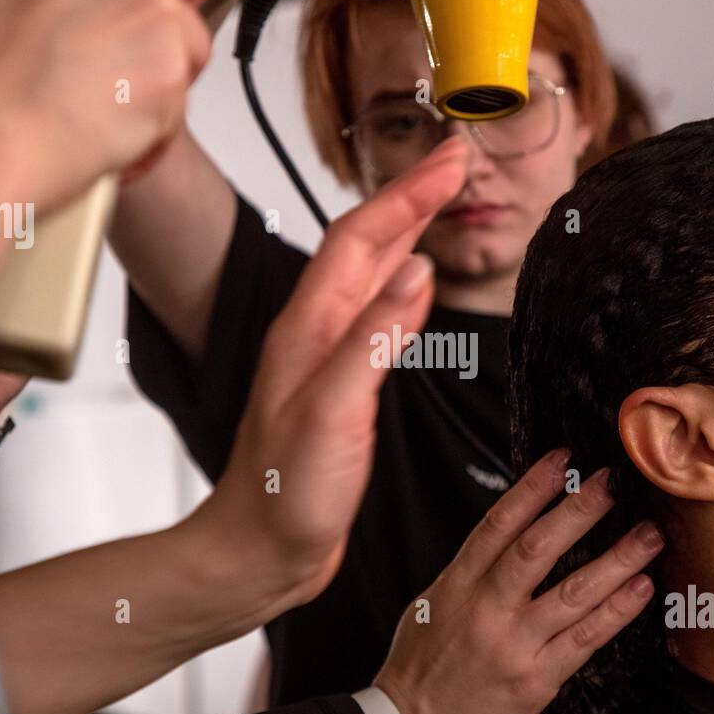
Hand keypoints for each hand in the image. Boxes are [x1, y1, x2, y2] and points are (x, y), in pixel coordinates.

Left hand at [186, 136, 469, 624]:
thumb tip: (418, 271)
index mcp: (308, 329)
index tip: (451, 160)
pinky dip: (404, 290)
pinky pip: (376, 319)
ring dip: (407, 235)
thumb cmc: (285, 495)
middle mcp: (314, 335)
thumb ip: (374, 338)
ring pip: (370, 278)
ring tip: (440, 205)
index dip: (408, 194)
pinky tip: (417, 287)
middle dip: (410, 199)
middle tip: (454, 166)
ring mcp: (326, 361)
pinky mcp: (341, 390)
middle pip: (365, 246)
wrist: (258, 553)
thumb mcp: (334, 411)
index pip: (362, 239)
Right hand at [372, 450, 662, 713]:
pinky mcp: (534, 680)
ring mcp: (512, 644)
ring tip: (647, 535)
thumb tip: (503, 542)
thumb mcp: (430, 608)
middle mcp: (486, 609)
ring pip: (572, 592)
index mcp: (457, 585)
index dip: (532, 487)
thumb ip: (468, 576)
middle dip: (579, 511)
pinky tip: (639, 589)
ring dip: (617, 559)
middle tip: (612, 484)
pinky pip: (584, 640)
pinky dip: (616, 612)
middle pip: (538, 548)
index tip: (562, 461)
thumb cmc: (418, 674)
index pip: (498, 524)